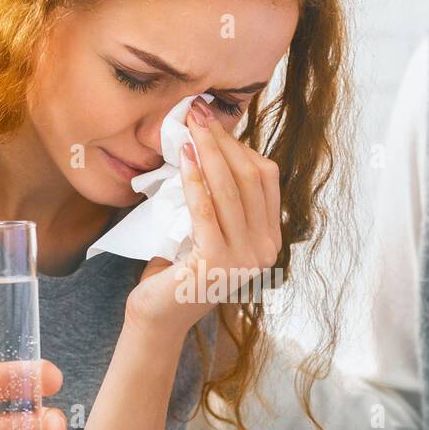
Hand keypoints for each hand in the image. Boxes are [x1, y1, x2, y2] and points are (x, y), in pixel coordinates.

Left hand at [124, 97, 282, 341]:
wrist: (159, 316)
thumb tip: (213, 142)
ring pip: (230, 190)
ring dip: (209, 152)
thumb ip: (222, 200)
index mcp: (269, 240)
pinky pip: (206, 210)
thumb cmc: (179, 269)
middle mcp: (265, 251)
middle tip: (198, 113)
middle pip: (249, 178)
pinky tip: (183, 159)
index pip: (265, 179)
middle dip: (223, 141)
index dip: (241, 145)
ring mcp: (244, 260)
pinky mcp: (216, 263)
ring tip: (189, 127)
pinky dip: (195, 181)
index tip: (215, 120)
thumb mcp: (209, 229)